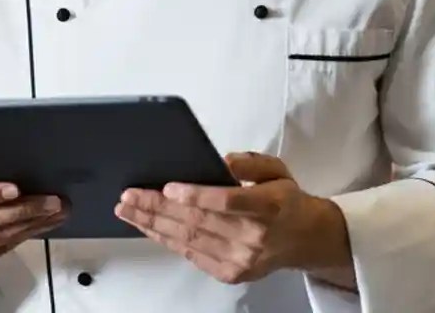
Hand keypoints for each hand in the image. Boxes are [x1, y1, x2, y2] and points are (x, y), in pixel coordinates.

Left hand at [114, 152, 351, 285]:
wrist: (306, 239)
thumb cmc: (285, 201)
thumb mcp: (277, 169)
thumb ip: (250, 163)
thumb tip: (219, 161)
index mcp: (268, 206)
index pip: (227, 202)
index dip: (195, 196)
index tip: (168, 186)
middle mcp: (253, 237)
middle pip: (198, 222)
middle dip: (158, 207)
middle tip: (129, 196)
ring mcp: (241, 259)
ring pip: (188, 240)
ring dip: (153, 224)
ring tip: (128, 210)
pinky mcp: (230, 273)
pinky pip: (191, 255)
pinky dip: (166, 240)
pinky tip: (148, 227)